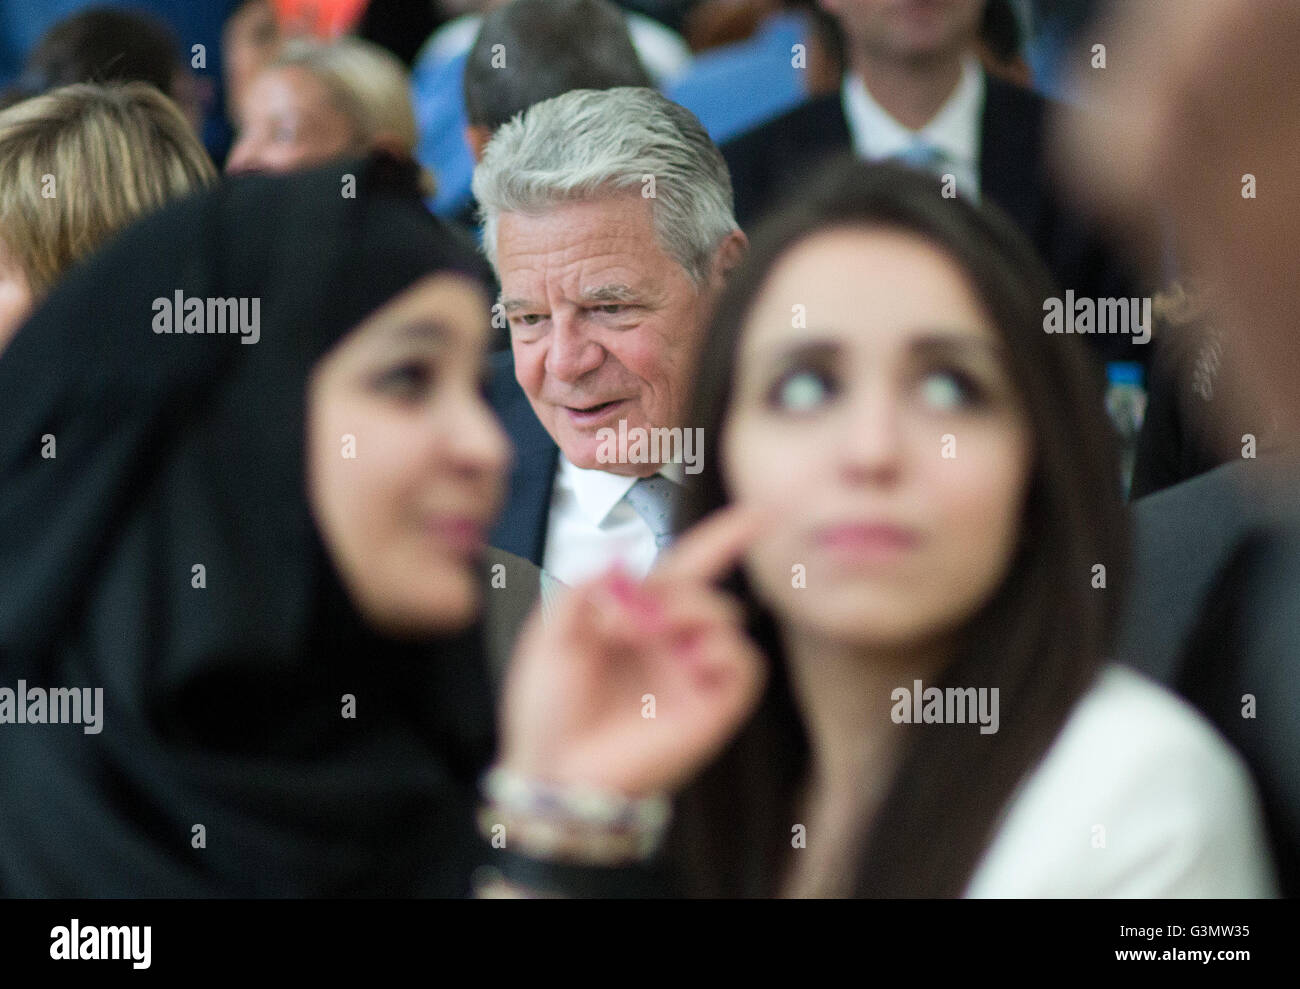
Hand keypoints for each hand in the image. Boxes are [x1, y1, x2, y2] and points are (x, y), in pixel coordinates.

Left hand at [498, 505, 767, 797]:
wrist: (550, 770)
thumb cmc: (546, 708)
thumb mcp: (551, 632)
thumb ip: (584, 587)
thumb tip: (623, 556)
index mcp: (637, 619)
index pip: (689, 569)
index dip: (724, 538)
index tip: (760, 512)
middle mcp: (670, 643)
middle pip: (702, 589)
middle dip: (667, 590)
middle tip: (618, 622)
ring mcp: (692, 675)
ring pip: (726, 618)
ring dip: (690, 613)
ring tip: (647, 639)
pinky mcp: (712, 709)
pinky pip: (746, 665)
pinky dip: (726, 650)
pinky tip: (692, 657)